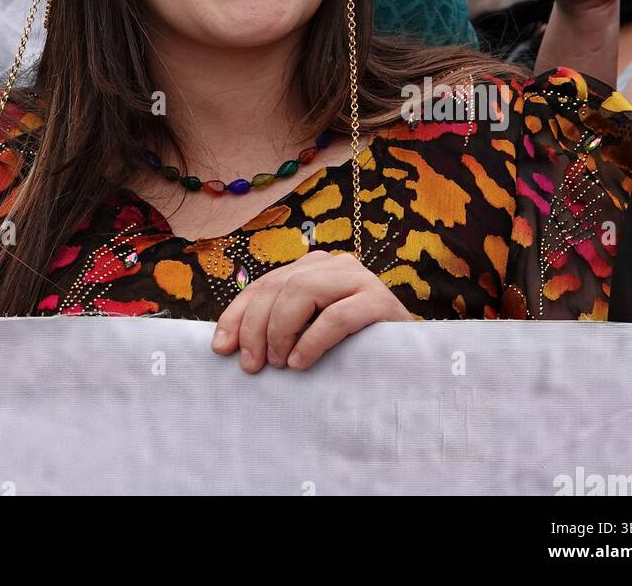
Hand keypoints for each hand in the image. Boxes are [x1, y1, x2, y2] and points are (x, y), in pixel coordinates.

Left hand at [211, 249, 413, 372]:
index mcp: (313, 268)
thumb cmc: (350, 353)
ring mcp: (360, 279)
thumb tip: (224, 344)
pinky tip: (300, 362)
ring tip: (279, 363)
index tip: (221, 348)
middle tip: (251, 365)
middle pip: (279, 285)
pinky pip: (337, 316)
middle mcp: (334, 265)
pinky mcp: (380, 302)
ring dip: (281, 330)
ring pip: (303, 291)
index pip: (264, 284)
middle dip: (255, 326)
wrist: (410, 366)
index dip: (238, 315)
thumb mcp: (306, 334)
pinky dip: (312, 341)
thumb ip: (276, 326)